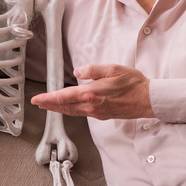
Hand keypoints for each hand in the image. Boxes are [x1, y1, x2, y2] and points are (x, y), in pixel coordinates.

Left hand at [30, 64, 151, 119]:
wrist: (148, 100)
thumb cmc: (133, 84)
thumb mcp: (113, 69)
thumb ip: (93, 69)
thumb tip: (78, 71)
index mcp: (91, 93)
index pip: (63, 97)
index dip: (48, 98)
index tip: (37, 99)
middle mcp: (91, 105)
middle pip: (64, 107)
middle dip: (49, 105)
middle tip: (38, 103)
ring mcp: (97, 112)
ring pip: (72, 112)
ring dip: (58, 109)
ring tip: (48, 106)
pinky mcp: (102, 115)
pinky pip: (81, 114)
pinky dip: (71, 111)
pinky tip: (69, 108)